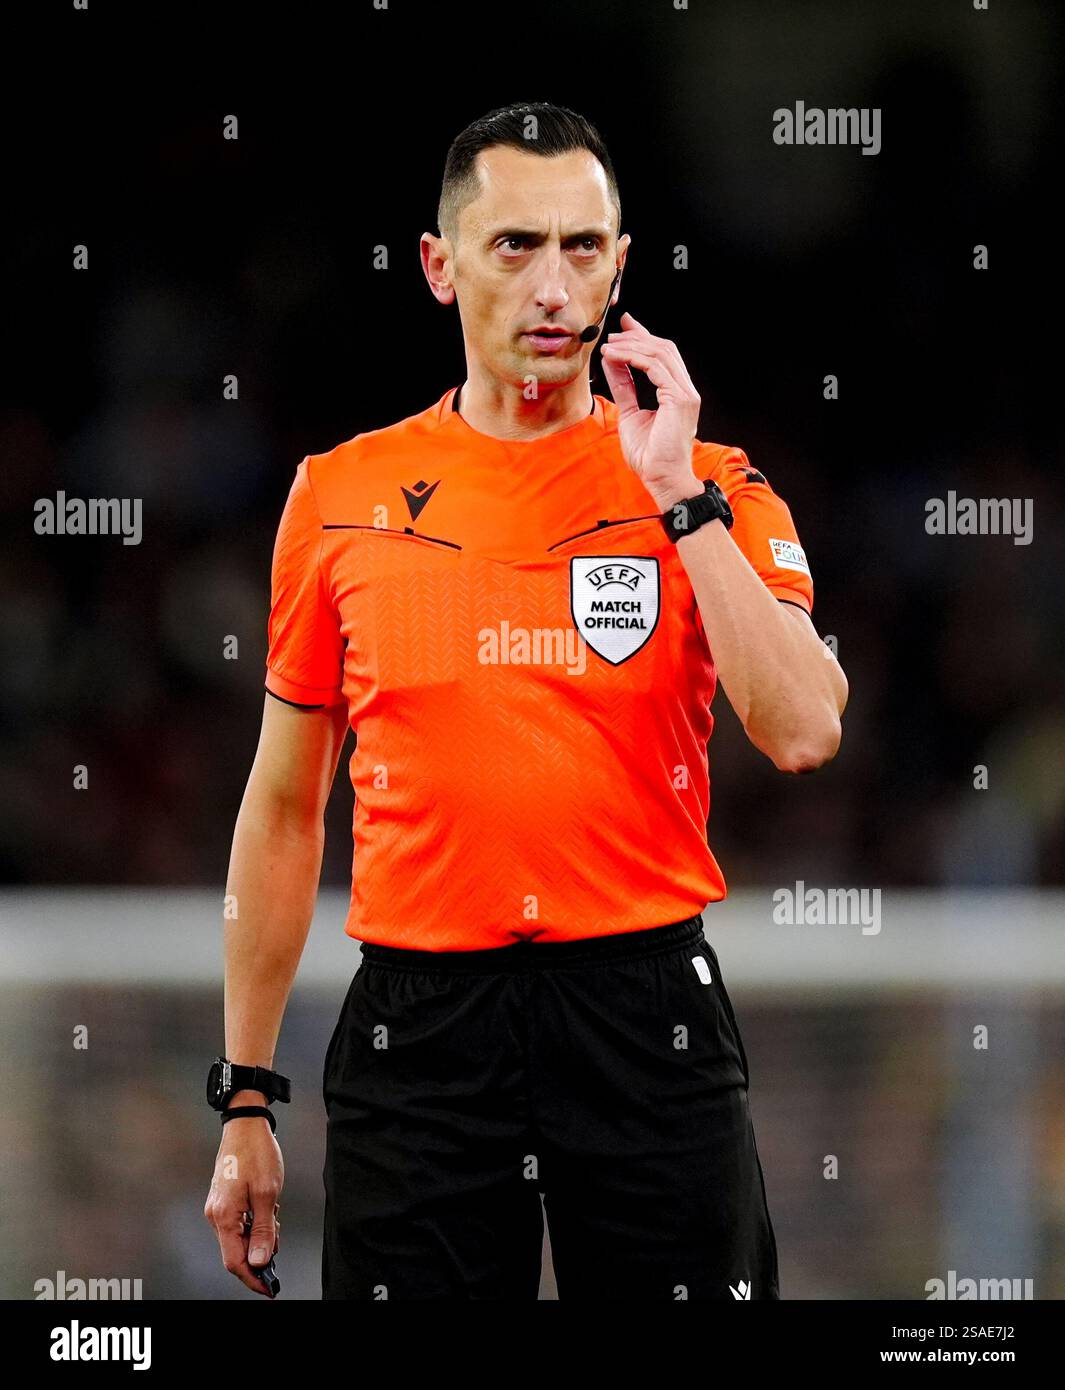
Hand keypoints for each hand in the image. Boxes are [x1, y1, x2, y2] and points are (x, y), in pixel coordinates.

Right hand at [204, 1118, 283, 1296]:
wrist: (245, 1124)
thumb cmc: (256, 1153)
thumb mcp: (268, 1194)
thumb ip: (263, 1230)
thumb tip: (260, 1261)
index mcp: (224, 1216)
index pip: (234, 1261)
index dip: (253, 1278)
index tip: (269, 1289)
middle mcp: (215, 1215)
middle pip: (235, 1251)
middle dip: (259, 1253)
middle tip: (278, 1241)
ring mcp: (218, 1207)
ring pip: (238, 1237)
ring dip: (258, 1236)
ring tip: (275, 1218)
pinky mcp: (223, 1200)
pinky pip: (238, 1223)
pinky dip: (254, 1224)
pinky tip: (267, 1211)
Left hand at [599, 311, 702, 508]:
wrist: (663, 479)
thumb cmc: (649, 456)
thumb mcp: (630, 414)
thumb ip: (624, 388)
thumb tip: (612, 364)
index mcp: (677, 393)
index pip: (663, 356)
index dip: (643, 337)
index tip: (624, 326)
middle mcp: (685, 390)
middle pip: (664, 348)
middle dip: (638, 336)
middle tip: (613, 332)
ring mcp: (685, 393)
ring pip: (660, 354)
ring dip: (631, 346)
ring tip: (609, 345)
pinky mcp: (680, 399)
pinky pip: (655, 368)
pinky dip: (632, 359)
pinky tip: (614, 357)